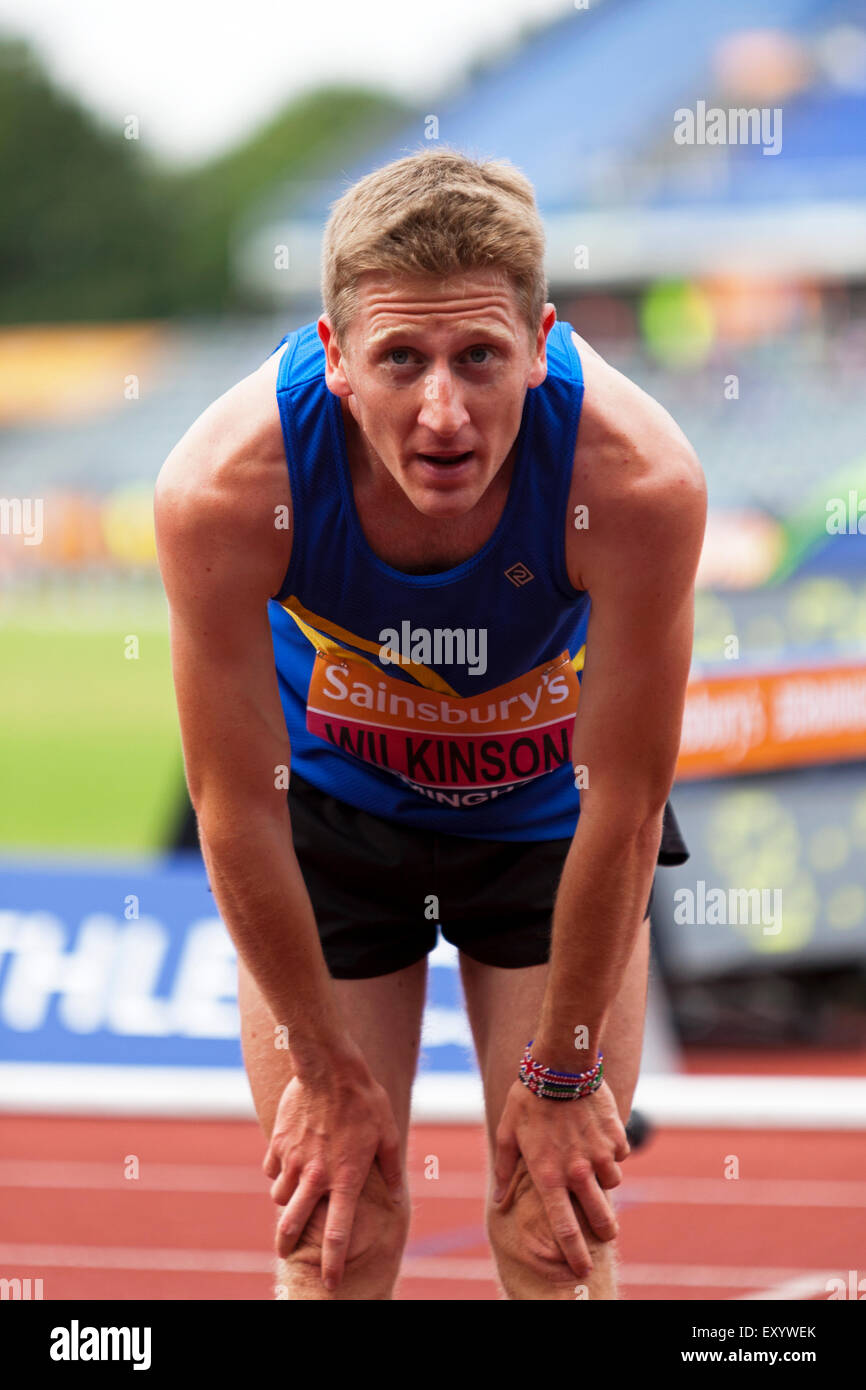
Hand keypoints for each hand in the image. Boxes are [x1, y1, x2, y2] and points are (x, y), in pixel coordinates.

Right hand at [263, 1052, 403, 1290]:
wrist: (329, 1067)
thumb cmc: (365, 1099)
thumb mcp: (388, 1132)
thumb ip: (390, 1166)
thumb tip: (398, 1191)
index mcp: (345, 1178)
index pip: (337, 1233)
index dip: (333, 1263)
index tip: (330, 1283)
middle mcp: (315, 1175)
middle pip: (291, 1225)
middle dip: (286, 1245)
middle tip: (285, 1253)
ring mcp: (293, 1160)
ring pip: (279, 1197)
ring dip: (285, 1201)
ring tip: (295, 1195)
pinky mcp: (278, 1143)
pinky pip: (271, 1169)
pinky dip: (277, 1173)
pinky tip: (288, 1163)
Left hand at [492, 1077, 629, 1278]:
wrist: (560, 1066)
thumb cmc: (528, 1099)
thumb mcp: (507, 1133)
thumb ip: (503, 1169)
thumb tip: (497, 1199)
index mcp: (549, 1175)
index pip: (564, 1227)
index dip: (574, 1253)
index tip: (583, 1269)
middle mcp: (578, 1171)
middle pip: (600, 1216)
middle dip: (605, 1231)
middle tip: (606, 1233)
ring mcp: (600, 1155)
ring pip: (612, 1182)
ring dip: (604, 1178)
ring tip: (590, 1158)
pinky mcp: (616, 1137)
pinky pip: (620, 1154)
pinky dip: (612, 1151)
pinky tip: (597, 1134)